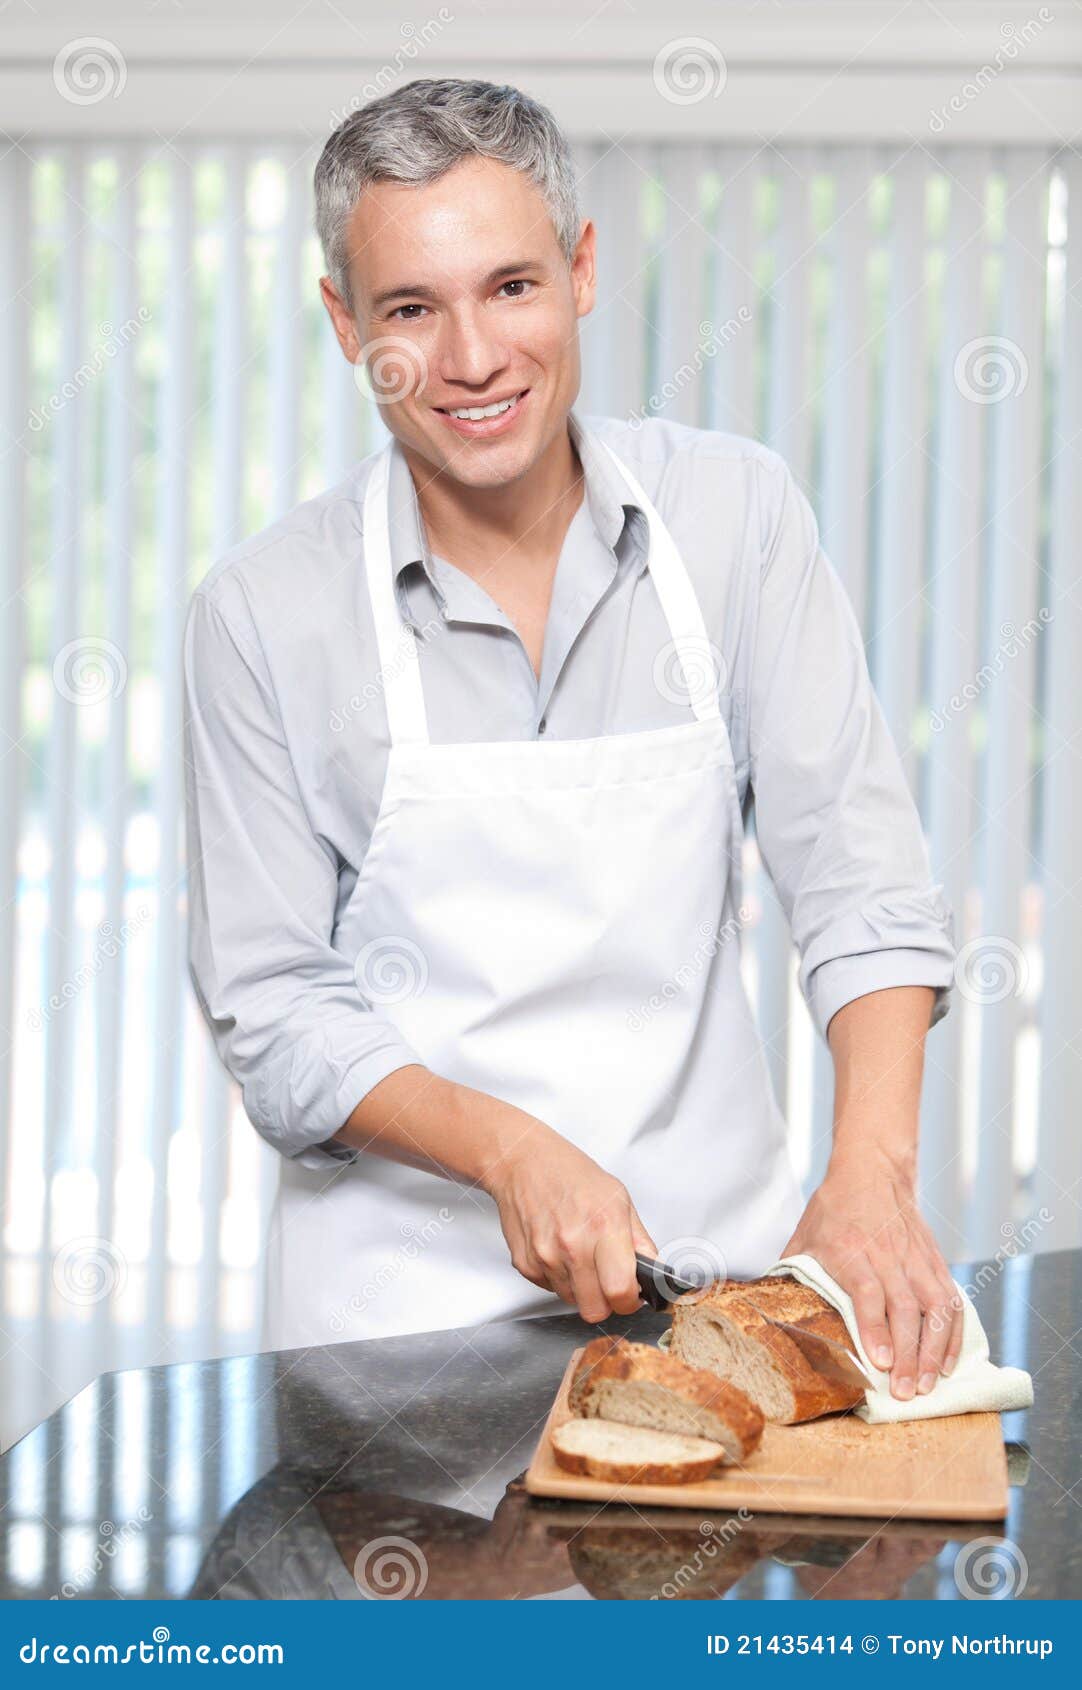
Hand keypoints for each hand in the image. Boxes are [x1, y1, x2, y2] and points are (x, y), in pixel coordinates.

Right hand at [481, 1117, 656, 1322]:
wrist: (524, 1162)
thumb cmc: (571, 1175)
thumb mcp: (619, 1198)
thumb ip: (639, 1240)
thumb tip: (653, 1273)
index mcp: (604, 1227)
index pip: (620, 1291)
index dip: (629, 1301)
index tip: (630, 1295)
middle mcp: (573, 1245)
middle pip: (595, 1310)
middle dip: (606, 1302)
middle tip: (607, 1282)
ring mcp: (545, 1257)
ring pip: (572, 1302)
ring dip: (581, 1288)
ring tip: (580, 1256)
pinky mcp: (525, 1264)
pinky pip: (549, 1289)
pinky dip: (558, 1278)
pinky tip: (559, 1251)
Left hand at [782, 1150, 964, 1400]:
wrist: (873, 1170)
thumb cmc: (833, 1208)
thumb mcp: (804, 1236)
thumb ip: (791, 1273)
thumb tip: (766, 1310)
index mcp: (850, 1250)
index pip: (867, 1292)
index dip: (875, 1328)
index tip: (881, 1362)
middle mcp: (887, 1255)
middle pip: (904, 1308)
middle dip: (909, 1355)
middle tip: (906, 1392)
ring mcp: (915, 1258)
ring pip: (934, 1307)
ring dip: (935, 1349)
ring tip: (929, 1384)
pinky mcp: (934, 1261)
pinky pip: (951, 1299)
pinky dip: (954, 1333)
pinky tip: (949, 1361)